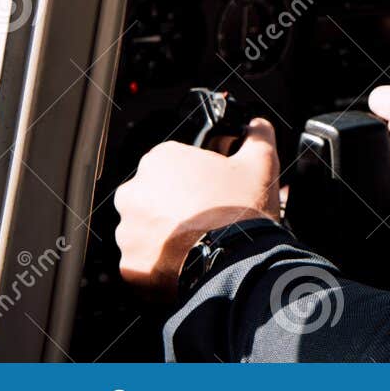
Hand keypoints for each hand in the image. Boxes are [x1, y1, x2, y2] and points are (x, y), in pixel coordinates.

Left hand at [113, 119, 280, 294]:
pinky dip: (162, 262)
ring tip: (199, 241)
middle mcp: (134, 192)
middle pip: (154, 196)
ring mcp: (128, 230)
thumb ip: (257, 136)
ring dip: (166, 234)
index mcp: (160, 161)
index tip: (211, 189)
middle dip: (175, 206)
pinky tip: (188, 260)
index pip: (172, 163)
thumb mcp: (261, 162)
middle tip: (206, 217)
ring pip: (147, 229)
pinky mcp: (130, 264)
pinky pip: (145, 261)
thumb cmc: (243, 209)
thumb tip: (257, 126)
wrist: (235, 261)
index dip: (195, 176)